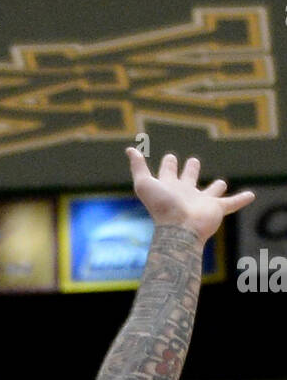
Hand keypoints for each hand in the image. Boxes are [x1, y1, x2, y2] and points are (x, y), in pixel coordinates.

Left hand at [127, 148, 254, 241]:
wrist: (179, 230)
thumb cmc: (162, 207)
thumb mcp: (144, 183)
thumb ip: (138, 166)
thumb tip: (129, 150)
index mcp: (169, 187)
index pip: (168, 172)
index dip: (169, 164)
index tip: (170, 157)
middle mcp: (185, 194)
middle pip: (189, 179)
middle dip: (190, 170)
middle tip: (194, 161)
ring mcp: (201, 202)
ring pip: (211, 192)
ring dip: (216, 187)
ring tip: (221, 183)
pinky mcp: (216, 209)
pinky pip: (232, 203)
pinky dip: (241, 199)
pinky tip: (251, 195)